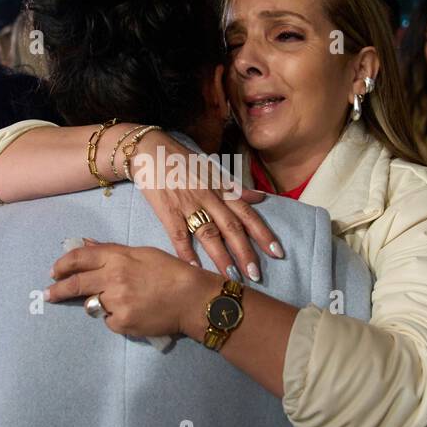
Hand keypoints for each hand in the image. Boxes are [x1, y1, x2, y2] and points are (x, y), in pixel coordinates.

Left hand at [44, 240, 217, 339]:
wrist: (193, 299)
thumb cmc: (171, 272)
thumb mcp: (142, 253)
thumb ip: (111, 250)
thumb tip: (85, 245)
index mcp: (117, 257)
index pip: (78, 258)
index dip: (62, 265)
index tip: (54, 272)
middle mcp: (112, 278)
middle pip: (75, 284)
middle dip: (59, 290)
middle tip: (50, 294)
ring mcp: (116, 302)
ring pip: (92, 304)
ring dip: (96, 304)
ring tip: (117, 302)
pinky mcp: (122, 323)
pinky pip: (108, 321)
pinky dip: (116, 318)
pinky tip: (134, 313)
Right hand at [129, 130, 279, 280]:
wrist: (149, 149)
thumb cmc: (182, 160)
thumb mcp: (212, 169)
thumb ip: (236, 187)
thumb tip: (261, 197)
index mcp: (221, 187)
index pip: (247, 213)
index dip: (263, 232)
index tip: (277, 252)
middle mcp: (209, 196)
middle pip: (231, 227)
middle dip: (245, 252)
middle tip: (256, 275)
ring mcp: (188, 204)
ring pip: (209, 233)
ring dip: (221, 257)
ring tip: (231, 278)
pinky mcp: (168, 211)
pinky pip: (179, 235)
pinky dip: (186, 253)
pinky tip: (194, 270)